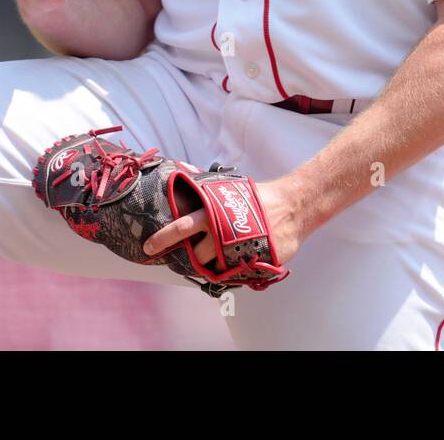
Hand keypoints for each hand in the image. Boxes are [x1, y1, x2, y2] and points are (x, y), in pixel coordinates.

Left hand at [143, 177, 304, 268]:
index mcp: (214, 213)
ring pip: (214, 267)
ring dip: (211, 265)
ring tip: (217, 256)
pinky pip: (234, 274)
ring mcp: (239, 250)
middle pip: (197, 254)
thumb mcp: (228, 188)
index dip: (163, 238)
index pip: (182, 227)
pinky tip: (232, 262)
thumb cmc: (258, 198)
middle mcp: (224, 232)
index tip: (149, 247)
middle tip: (184, 259)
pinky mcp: (254, 262)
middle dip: (190, 258)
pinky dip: (230, 271)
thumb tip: (181, 168)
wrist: (294, 207)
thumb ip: (203, 185)